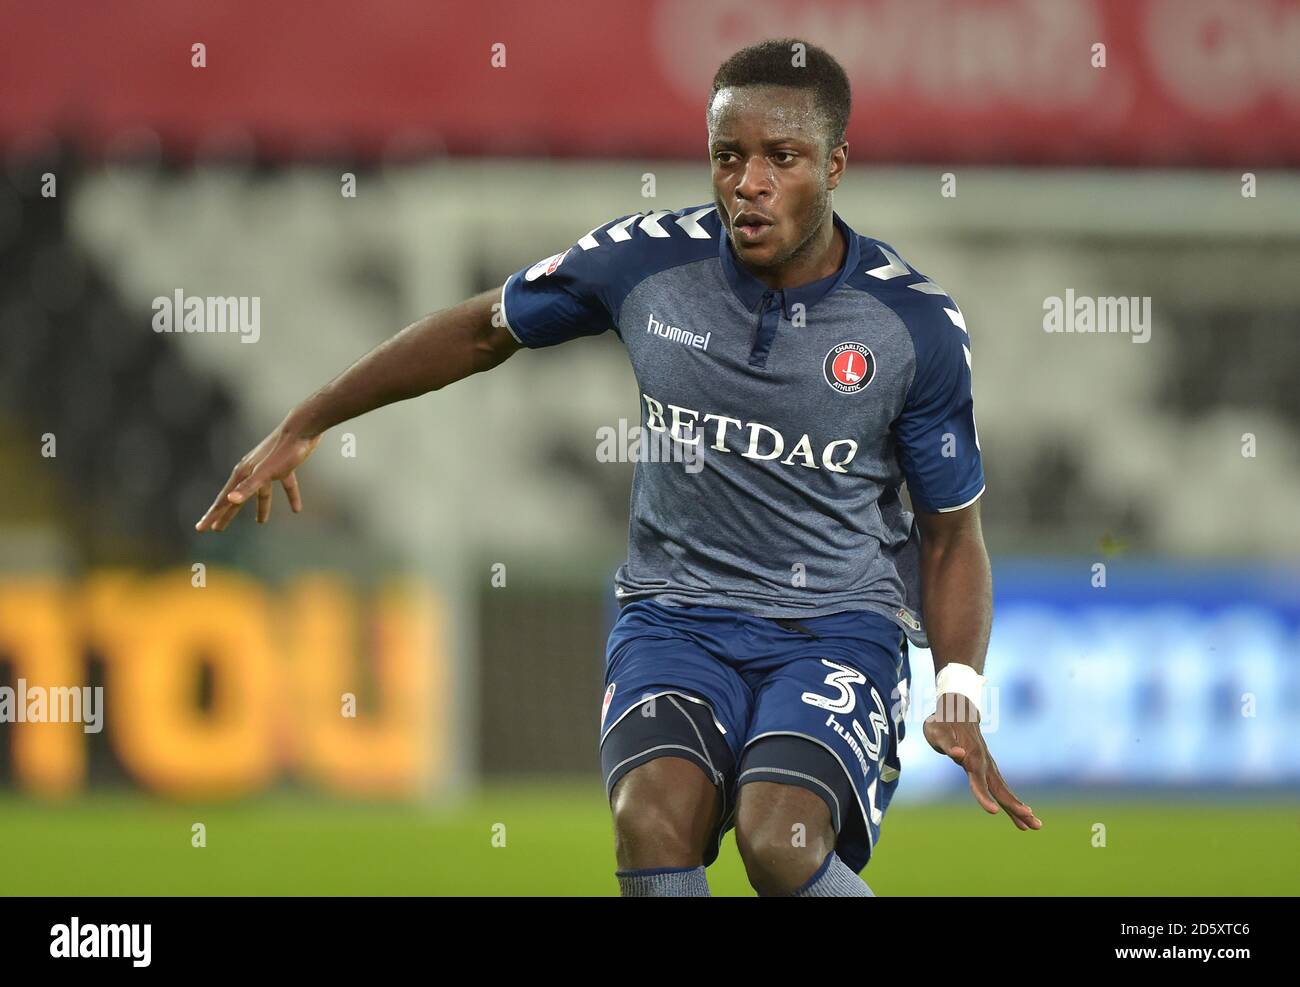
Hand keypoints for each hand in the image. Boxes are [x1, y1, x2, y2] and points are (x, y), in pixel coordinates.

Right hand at [195, 420, 321, 531]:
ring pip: (262, 493)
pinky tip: (296, 509)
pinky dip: (290, 497)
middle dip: (228, 514)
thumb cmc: (283, 450)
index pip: (224, 500)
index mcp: (243, 474)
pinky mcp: (285, 466)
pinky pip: (285, 485)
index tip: (201, 528)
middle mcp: (251, 471)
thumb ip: (249, 487)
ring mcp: (268, 468)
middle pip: (237, 498)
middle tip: (216, 529)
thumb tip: (230, 499)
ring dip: (261, 507)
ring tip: (261, 522)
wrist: (302, 429)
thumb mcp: (265, 472)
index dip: (213, 515)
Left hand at [923, 695, 1041, 830]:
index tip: (993, 812)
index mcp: (971, 758)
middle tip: (1034, 825)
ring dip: (1019, 809)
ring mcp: (988, 766)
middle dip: (1016, 808)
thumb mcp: (937, 732)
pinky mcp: (988, 768)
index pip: (978, 782)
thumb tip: (958, 755)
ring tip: (1036, 826)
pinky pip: (1001, 788)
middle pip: (1001, 790)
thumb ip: (947, 744)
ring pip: (1005, 791)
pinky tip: (1022, 815)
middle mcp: (984, 763)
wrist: (956, 710)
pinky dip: (1012, 802)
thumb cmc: (941, 723)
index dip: (984, 797)